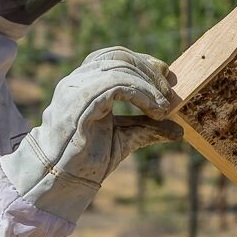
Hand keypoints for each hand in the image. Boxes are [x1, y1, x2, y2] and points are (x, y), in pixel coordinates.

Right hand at [1, 48, 181, 222]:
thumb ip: (146, 128)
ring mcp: (75, 89)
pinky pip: (116, 84)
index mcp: (84, 84)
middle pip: (117, 56)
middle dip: (148, 70)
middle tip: (168, 92)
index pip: (113, 56)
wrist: (58, 180)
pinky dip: (141, 94)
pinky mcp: (80, 102)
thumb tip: (178, 130)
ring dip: (148, 83)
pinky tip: (153, 110)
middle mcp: (77, 81)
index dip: (142, 61)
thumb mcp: (124, 139)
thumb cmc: (86, 160)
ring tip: (163, 106)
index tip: (165, 75)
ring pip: (118, 67)